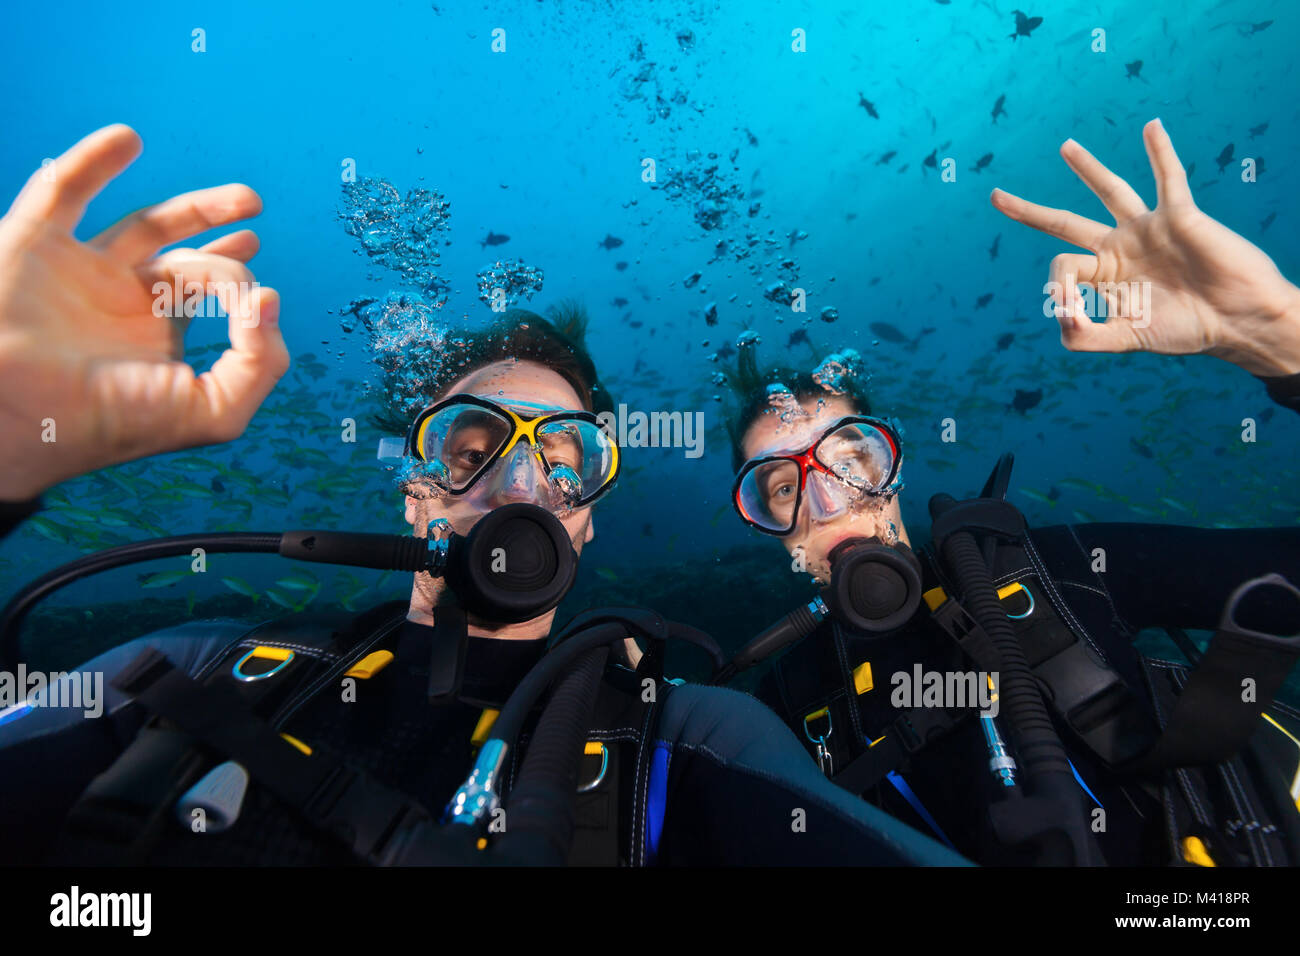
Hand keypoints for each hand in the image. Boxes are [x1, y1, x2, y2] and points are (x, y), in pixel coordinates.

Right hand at [0, 125, 288, 499]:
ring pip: (141, 225)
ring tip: (243, 196)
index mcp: (158, 339)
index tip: (256, 300)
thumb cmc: (110, 422)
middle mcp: (122, 304)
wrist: (20, 416)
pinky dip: (93, 160)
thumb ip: (260, 365)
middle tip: (253, 213)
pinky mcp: (35, 245)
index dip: (243, 293)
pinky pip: (61, 190)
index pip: (212, 300)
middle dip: (219, 238)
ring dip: (191, 206)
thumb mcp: (211, 411)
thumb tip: (269, 300)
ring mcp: (80, 272)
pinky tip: (128, 139)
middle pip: (183, 259)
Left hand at [990, 119, 1299, 376]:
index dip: (1057, 289)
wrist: (1236, 321)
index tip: (1072, 314)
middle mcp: (1119, 248)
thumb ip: (1085, 337)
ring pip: (1110, 191)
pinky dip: (1161, 151)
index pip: (1062, 268)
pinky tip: (1151, 127)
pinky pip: (1168, 177)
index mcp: (1104, 276)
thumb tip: (1060, 316)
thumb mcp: (1126, 339)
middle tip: (995, 196)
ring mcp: (1146, 229)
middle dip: (1029, 212)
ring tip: (1064, 147)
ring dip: (1087, 168)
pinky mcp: (1178, 215)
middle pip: (1064, 223)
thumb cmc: (1185, 330)